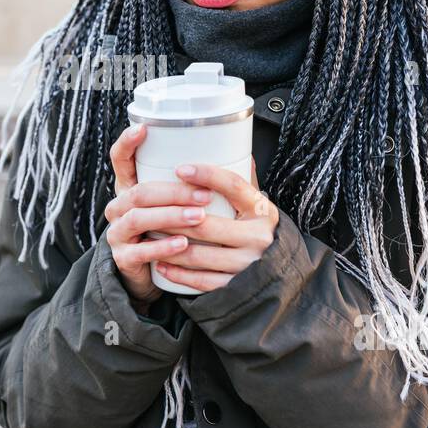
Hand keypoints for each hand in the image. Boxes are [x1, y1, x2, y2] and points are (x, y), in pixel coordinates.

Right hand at [103, 123, 216, 305]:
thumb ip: (194, 182)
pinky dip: (163, 247)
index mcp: (129, 188)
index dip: (127, 143)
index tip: (144, 129)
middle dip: (172, 192)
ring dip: (170, 216)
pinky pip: (141, 251)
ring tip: (198, 218)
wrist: (148, 273)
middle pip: (139, 192)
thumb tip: (243, 154)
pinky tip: (183, 244)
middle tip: (204, 196)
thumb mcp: (174, 204)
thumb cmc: (167, 230)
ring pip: (138, 218)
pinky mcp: (123, 258)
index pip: (120, 159)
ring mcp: (117, 233)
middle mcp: (118, 207)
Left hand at [154, 158, 279, 292]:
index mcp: (262, 210)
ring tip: (149, 234)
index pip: (233, 185)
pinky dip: (176, 271)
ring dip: (168, 244)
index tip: (181, 168)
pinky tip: (161, 262)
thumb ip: (241, 182)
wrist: (278, 274)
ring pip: (197, 254)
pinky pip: (200, 280)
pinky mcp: (234, 287)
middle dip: (172, 216)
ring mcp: (246, 264)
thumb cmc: (257, 230)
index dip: (206, 175)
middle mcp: (258, 237)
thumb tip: (227, 141)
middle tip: (150, 208)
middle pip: (206, 223)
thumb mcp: (256, 205)